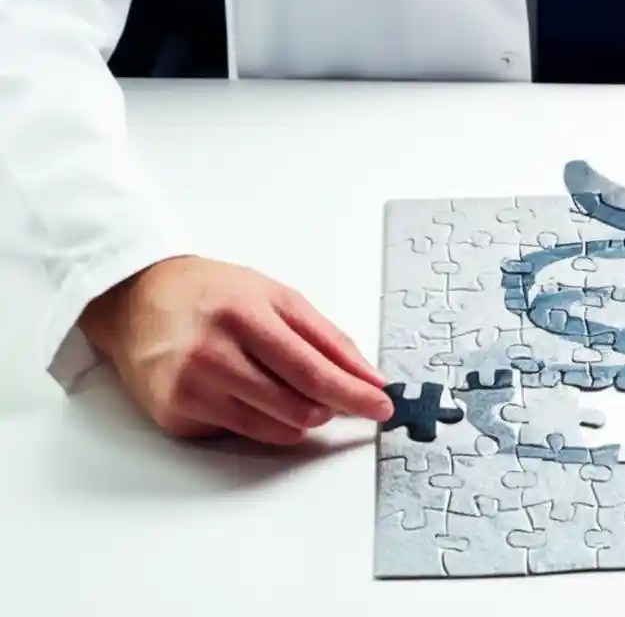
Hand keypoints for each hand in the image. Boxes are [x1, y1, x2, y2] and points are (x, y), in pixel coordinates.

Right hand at [78, 256, 392, 444]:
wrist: (138, 301)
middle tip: (337, 398)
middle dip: (330, 407)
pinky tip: (249, 391)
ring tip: (289, 387)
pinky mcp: (176, 416)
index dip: (353, 393)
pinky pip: (245, 433)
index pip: (312, 369)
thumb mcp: (276, 297)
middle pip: (297, 406)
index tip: (381, 407)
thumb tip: (368, 378)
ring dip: (301, 417)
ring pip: (276, 428)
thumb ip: (327, 338)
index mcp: (244, 315)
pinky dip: (264, 421)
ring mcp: (190, 389)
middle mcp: (212, 354)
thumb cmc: (213, 295)